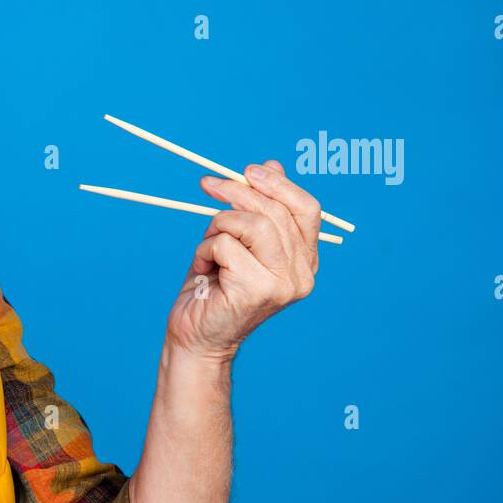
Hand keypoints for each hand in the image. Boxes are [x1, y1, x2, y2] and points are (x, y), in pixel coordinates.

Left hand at [164, 160, 320, 362]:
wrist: (195, 337)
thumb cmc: (214, 287)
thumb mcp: (237, 240)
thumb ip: (257, 208)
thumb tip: (271, 165)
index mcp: (305, 260)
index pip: (307, 209)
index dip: (279, 184)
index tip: (248, 170)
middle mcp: (302, 274)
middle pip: (276, 212)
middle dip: (237, 192)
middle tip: (207, 184)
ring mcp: (283, 284)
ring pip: (253, 224)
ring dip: (218, 226)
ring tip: (207, 248)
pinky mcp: (257, 290)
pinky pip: (226, 245)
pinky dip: (205, 250)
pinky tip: (203, 271)